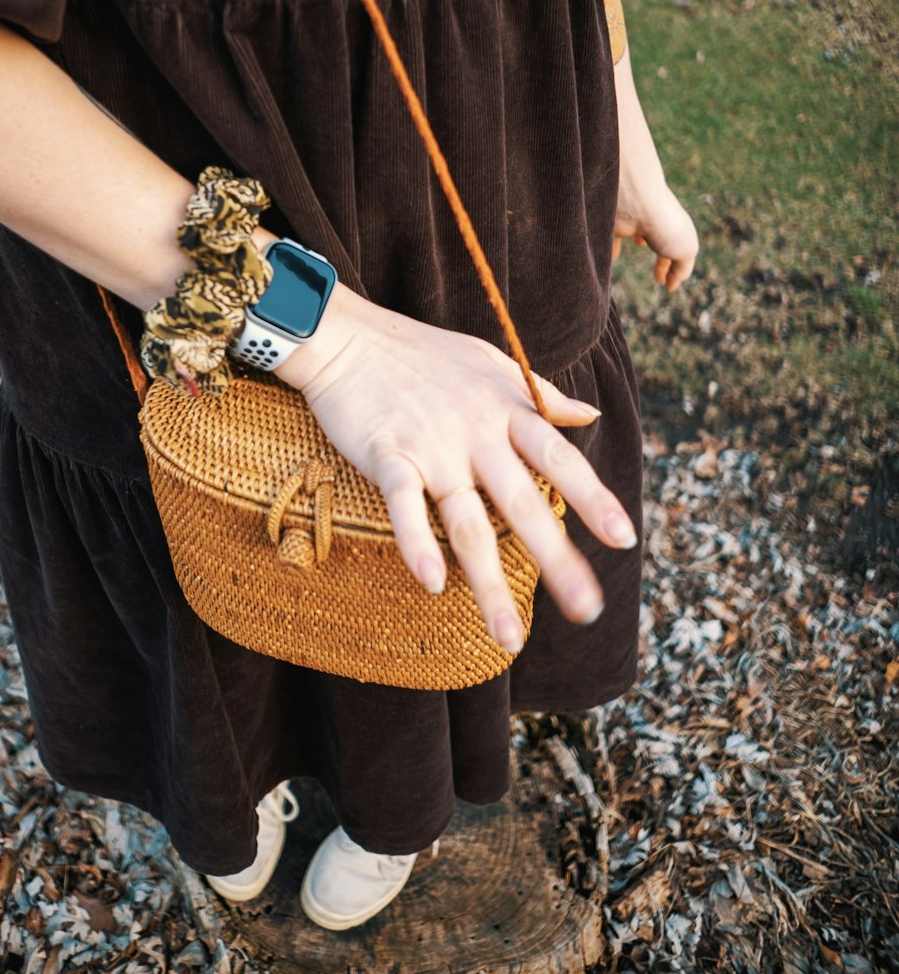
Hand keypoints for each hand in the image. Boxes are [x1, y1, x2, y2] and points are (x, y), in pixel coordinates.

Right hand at [277, 286, 638, 652]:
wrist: (350, 338)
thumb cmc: (422, 352)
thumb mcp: (492, 363)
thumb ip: (541, 394)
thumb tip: (590, 415)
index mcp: (506, 410)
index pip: (560, 459)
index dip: (593, 499)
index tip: (624, 540)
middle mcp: (476, 435)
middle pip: (523, 504)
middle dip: (557, 560)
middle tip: (587, 610)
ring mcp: (432, 448)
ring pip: (468, 524)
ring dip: (490, 584)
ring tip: (510, 636)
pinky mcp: (387, 455)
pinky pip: (404, 506)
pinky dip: (417, 543)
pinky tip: (433, 584)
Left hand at [613, 179, 698, 291]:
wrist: (636, 203)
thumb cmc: (666, 226)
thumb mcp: (685, 251)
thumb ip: (681, 269)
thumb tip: (671, 285)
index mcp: (676, 227)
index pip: (678, 250)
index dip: (674, 268)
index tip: (666, 285)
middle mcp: (658, 221)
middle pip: (661, 242)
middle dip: (662, 260)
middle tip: (657, 277)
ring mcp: (635, 220)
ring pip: (639, 233)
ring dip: (641, 241)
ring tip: (639, 247)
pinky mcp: (613, 222)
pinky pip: (612, 236)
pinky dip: (611, 246)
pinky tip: (611, 257)